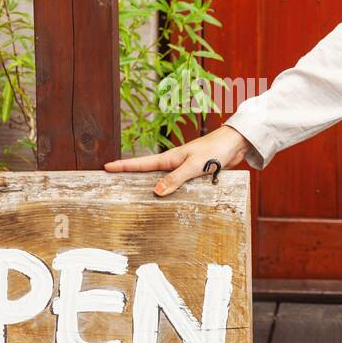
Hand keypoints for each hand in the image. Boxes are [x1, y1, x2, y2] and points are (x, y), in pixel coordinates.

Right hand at [102, 124, 251, 196]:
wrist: (235, 144)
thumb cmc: (215, 150)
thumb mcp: (193, 166)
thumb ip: (176, 179)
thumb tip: (156, 191)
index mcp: (170, 158)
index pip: (141, 163)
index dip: (123, 166)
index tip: (107, 167)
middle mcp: (174, 163)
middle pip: (147, 171)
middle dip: (130, 175)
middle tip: (114, 181)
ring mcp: (184, 168)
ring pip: (163, 179)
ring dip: (151, 185)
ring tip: (134, 193)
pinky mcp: (195, 173)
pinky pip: (178, 184)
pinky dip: (171, 190)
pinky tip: (168, 198)